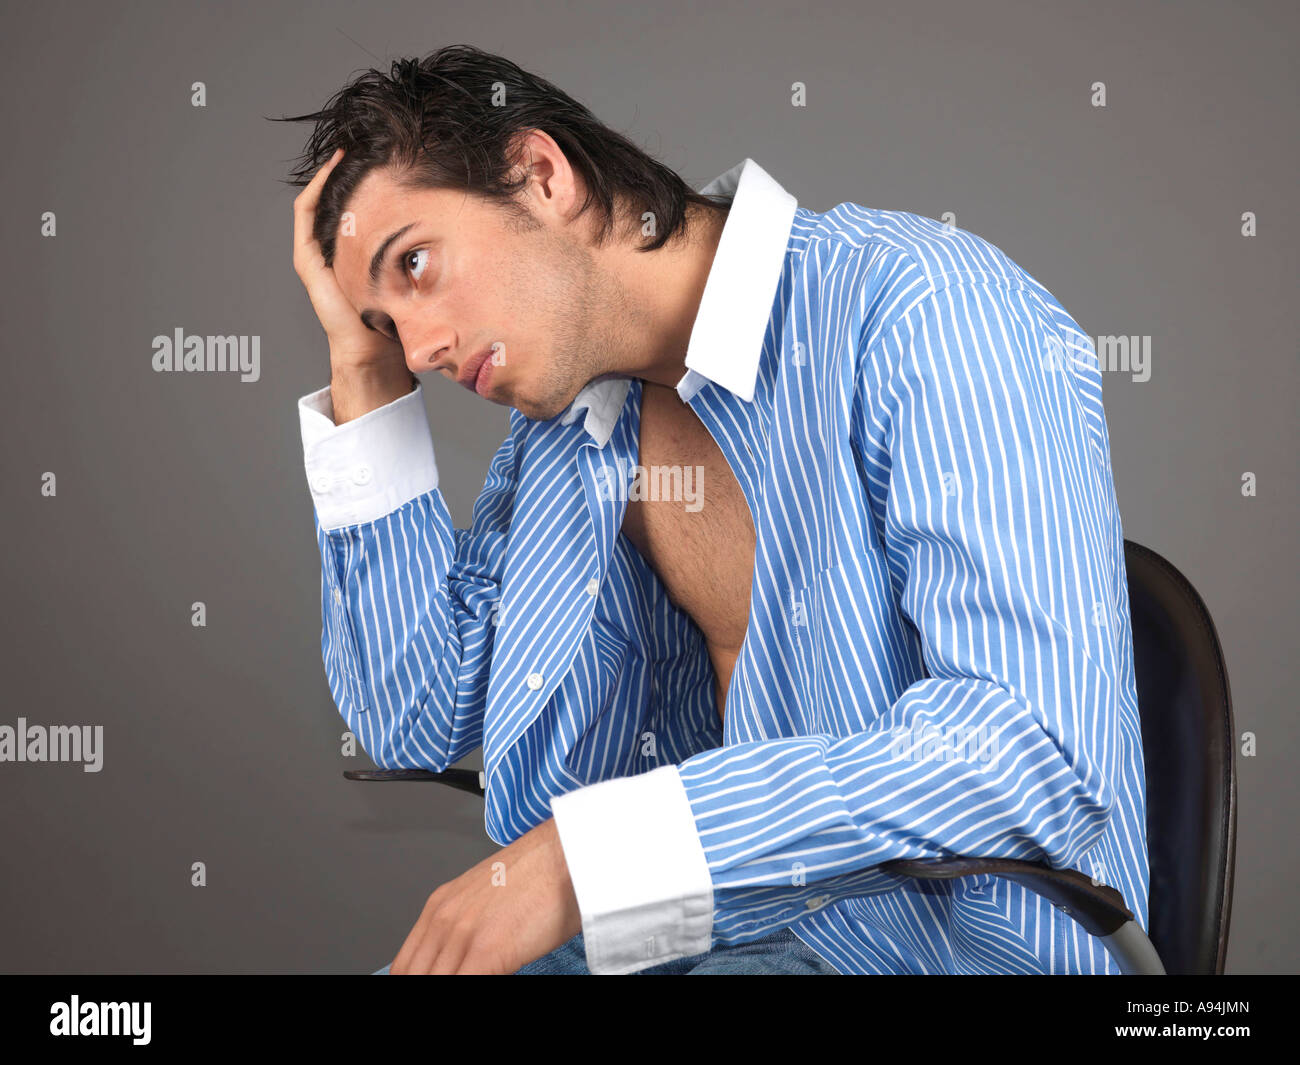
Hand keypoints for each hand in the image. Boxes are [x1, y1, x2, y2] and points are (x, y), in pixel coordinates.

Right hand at [291, 146, 404, 369]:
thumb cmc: (397, 315)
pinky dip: (317, 188)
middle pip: (336, 196)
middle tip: (366, 140)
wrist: (374, 349)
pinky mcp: (307, 257)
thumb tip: (454, 217)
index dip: (367, 176)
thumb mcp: (413, 271)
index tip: (387, 153)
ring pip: (318, 198)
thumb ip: (420, 248)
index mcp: (356, 246)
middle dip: (348, 167)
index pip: (357, 202)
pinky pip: (305, 212)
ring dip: (329, 171)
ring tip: (347, 146)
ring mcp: (316, 250)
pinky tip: (334, 168)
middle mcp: (334, 245)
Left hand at [388, 817, 583, 974]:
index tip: (430, 988)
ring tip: (480, 980)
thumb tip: (464, 961)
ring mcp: (462, 936)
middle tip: (455, 991)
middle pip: (414, 977)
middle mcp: (442, 919)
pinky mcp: (486, 951)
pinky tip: (496, 981)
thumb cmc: (540, 876)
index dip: (413, 984)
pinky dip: (469, 995)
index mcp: (438, 907)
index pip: (404, 967)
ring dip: (450, 989)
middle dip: (428, 989)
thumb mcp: (486, 899)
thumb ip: (466, 928)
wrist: (566, 854)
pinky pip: (462, 986)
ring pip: (434, 983)